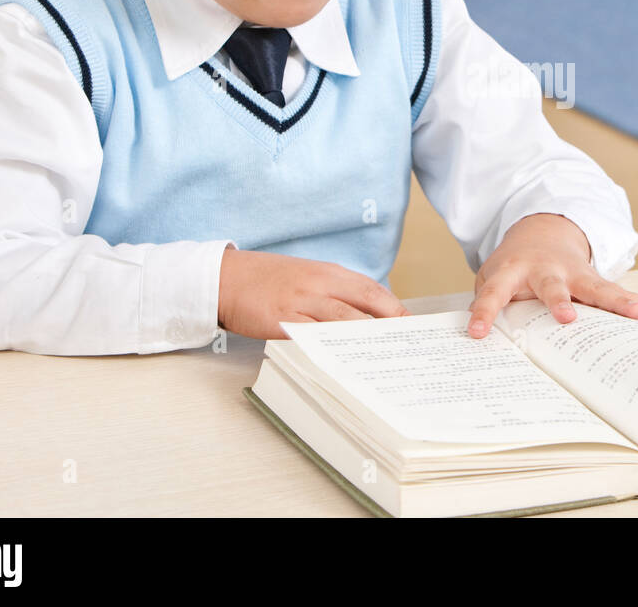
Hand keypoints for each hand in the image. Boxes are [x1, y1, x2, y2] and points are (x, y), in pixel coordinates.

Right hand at [217, 247, 409, 338]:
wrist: (225, 276)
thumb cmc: (267, 279)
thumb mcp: (307, 276)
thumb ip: (335, 292)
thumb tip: (366, 317)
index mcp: (329, 273)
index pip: (372, 290)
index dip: (395, 308)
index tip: (412, 326)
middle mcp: (319, 284)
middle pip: (365, 302)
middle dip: (391, 323)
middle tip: (408, 344)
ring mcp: (300, 301)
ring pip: (343, 320)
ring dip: (366, 339)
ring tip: (385, 357)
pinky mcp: (281, 320)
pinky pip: (311, 337)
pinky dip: (330, 349)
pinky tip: (343, 363)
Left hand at [467, 213, 637, 338]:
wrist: (540, 233)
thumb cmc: (513, 268)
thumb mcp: (492, 281)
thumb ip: (487, 307)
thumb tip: (478, 347)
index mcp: (512, 272)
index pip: (494, 293)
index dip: (485, 313)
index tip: (478, 333)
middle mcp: (545, 271)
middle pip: (552, 286)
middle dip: (559, 301)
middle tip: (566, 317)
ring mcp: (574, 274)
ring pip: (596, 288)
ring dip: (617, 302)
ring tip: (637, 314)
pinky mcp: (595, 280)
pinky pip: (619, 293)